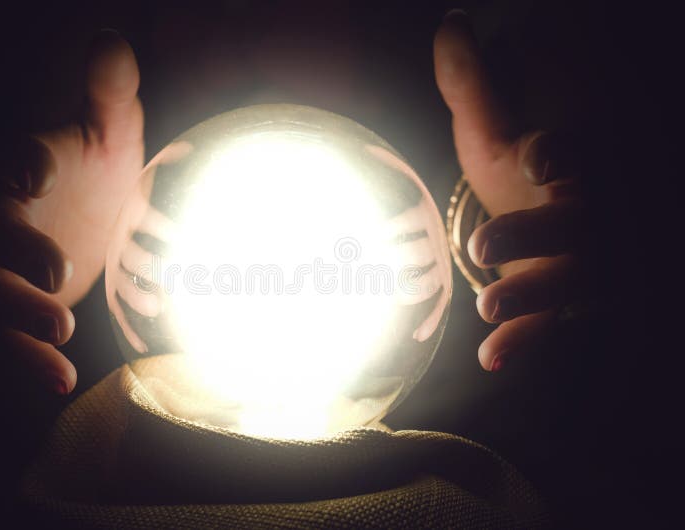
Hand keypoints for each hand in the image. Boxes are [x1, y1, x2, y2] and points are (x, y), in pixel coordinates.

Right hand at [0, 30, 143, 393]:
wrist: (100, 221)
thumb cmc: (100, 173)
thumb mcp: (111, 135)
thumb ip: (108, 96)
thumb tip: (113, 41)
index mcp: (24, 173)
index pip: (11, 165)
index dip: (21, 164)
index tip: (36, 170)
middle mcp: (3, 221)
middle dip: (16, 252)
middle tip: (57, 272)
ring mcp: (3, 271)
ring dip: (20, 317)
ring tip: (62, 332)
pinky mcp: (16, 311)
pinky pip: (12, 340)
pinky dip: (32, 360)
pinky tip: (62, 378)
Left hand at [434, 11, 583, 370]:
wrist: (554, 223)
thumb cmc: (520, 171)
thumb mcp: (496, 128)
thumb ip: (471, 83)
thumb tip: (450, 25)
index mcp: (566, 162)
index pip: (571, 156)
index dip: (558, 157)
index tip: (541, 162)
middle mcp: (583, 212)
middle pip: (571, 225)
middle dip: (534, 232)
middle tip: (483, 243)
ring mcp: (582, 262)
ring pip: (566, 281)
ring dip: (528, 296)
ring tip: (487, 306)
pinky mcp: (569, 301)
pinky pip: (552, 326)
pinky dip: (523, 342)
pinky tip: (489, 359)